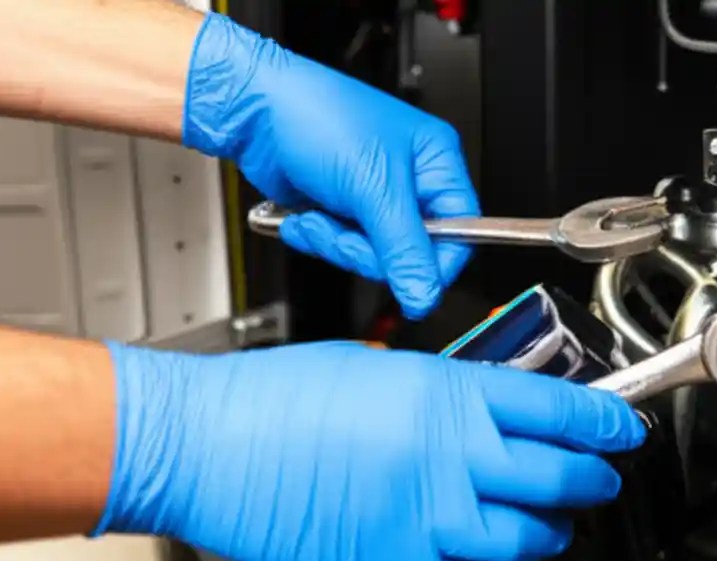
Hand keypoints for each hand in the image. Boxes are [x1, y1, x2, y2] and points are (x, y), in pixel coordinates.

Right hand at [96, 342, 645, 560]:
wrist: (207, 444)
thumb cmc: (274, 400)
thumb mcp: (378, 367)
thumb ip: (443, 393)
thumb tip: (485, 410)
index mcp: (449, 393)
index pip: (563, 410)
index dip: (607, 424)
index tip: (622, 430)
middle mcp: (452, 455)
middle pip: (563, 475)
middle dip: (593, 479)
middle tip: (597, 479)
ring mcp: (430, 516)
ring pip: (530, 538)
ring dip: (550, 533)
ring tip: (548, 525)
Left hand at [183, 13, 478, 319]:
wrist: (254, 111)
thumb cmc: (317, 116)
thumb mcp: (374, 188)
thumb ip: (404, 249)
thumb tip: (425, 294)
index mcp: (435, 162)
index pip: (462, 230)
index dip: (437, 262)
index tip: (414, 283)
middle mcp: (409, 181)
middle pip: (413, 252)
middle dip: (369, 249)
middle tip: (350, 231)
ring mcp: (373, 198)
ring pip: (374, 256)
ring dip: (338, 244)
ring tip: (320, 217)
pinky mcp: (341, 211)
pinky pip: (343, 249)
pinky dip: (319, 239)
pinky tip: (306, 216)